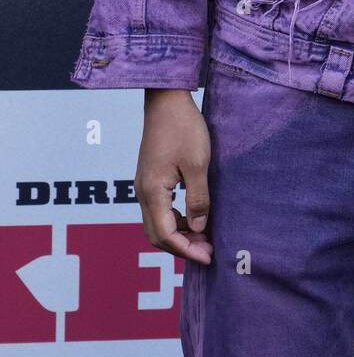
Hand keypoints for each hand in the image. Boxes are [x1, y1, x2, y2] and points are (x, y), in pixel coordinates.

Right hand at [136, 90, 212, 264]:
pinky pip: (159, 209)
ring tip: (204, 237)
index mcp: (153, 192)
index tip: (208, 256)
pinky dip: (175, 220)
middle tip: (208, 251)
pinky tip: (194, 217)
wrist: (166, 100)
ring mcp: (144, 185)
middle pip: (157, 234)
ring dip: (179, 234)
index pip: (165, 235)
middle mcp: (142, 192)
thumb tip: (200, 228)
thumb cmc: (184, 128)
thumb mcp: (198, 164)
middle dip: (182, 247)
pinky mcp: (150, 178)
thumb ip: (198, 198)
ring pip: (157, 223)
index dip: (186, 250)